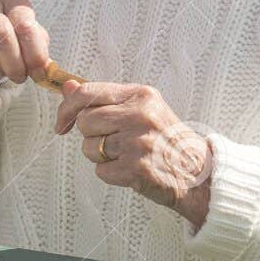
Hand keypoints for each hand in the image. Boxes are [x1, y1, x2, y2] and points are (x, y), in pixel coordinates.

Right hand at [0, 0, 49, 94]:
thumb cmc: (8, 43)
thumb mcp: (28, 42)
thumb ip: (39, 52)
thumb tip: (45, 70)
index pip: (24, 23)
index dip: (34, 52)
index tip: (38, 71)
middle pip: (2, 35)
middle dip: (15, 63)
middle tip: (20, 77)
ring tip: (1, 70)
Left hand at [55, 79, 212, 228]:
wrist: (197, 172)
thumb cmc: (165, 139)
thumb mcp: (140, 109)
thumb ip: (103, 98)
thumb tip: (67, 86)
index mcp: (141, 95)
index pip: (87, 93)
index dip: (66, 108)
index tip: (62, 123)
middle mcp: (140, 115)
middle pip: (85, 122)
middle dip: (91, 135)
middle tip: (115, 141)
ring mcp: (138, 143)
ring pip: (89, 148)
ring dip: (101, 156)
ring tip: (127, 154)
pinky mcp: (136, 169)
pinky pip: (100, 171)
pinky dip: (111, 173)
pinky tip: (131, 169)